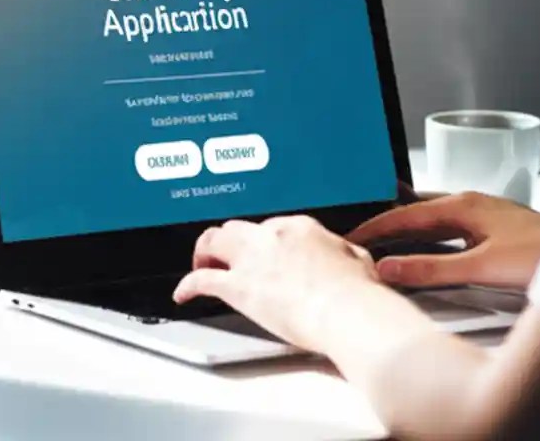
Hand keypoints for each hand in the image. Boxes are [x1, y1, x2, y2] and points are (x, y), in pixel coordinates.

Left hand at [173, 216, 391, 351]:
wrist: (346, 310)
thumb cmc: (356, 292)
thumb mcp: (356, 259)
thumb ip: (342, 253)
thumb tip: (345, 257)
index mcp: (300, 228)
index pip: (271, 228)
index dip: (264, 243)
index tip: (264, 255)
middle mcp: (271, 236)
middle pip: (237, 229)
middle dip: (229, 243)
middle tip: (226, 257)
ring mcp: (252, 259)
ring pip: (213, 241)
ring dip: (205, 252)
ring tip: (202, 264)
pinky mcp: (238, 287)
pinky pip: (202, 280)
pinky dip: (188, 285)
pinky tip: (183, 293)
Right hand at [348, 190, 539, 289]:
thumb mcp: (480, 267)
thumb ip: (432, 269)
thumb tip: (389, 268)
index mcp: (464, 204)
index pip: (406, 214)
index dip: (376, 226)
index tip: (351, 236)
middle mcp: (473, 203)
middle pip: (418, 212)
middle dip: (389, 224)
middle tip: (361, 237)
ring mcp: (487, 215)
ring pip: (436, 220)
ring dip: (410, 231)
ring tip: (385, 241)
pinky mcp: (497, 229)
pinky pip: (452, 230)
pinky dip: (431, 238)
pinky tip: (431, 249)